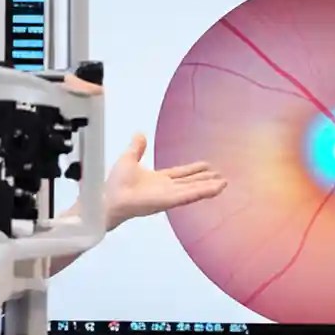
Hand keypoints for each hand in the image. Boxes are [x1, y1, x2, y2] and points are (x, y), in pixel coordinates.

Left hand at [103, 133, 225, 229]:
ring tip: (224, 183)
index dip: (194, 170)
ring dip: (209, 187)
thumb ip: (136, 148)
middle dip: (205, 180)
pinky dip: (203, 192)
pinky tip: (216, 189)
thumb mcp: (128, 159)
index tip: (207, 165)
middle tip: (221, 177)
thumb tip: (139, 134)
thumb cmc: (115, 184)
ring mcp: (169, 195)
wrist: (110, 198)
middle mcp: (166, 188)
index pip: (180, 174)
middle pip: (191, 183)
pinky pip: (190, 196)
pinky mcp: (169, 201)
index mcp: (158, 179)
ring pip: (194, 190)